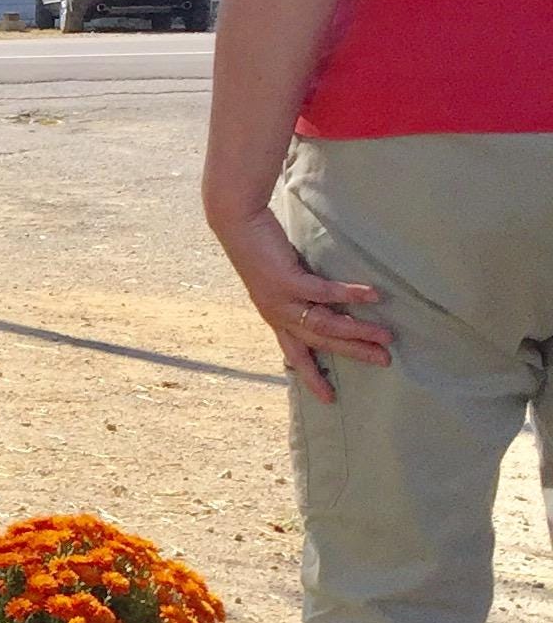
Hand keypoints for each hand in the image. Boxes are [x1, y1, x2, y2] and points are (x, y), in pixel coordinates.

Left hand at [211, 205, 390, 402]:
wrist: (237, 224)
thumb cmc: (263, 249)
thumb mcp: (284, 280)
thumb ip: (305, 294)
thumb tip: (335, 302)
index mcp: (276, 318)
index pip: (295, 354)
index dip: (311, 377)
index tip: (329, 398)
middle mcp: (277, 314)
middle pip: (320, 342)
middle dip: (352, 353)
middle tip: (384, 361)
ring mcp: (280, 299)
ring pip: (324, 323)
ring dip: (357, 330)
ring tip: (385, 336)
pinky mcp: (286, 279)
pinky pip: (323, 292)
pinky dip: (349, 295)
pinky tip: (373, 296)